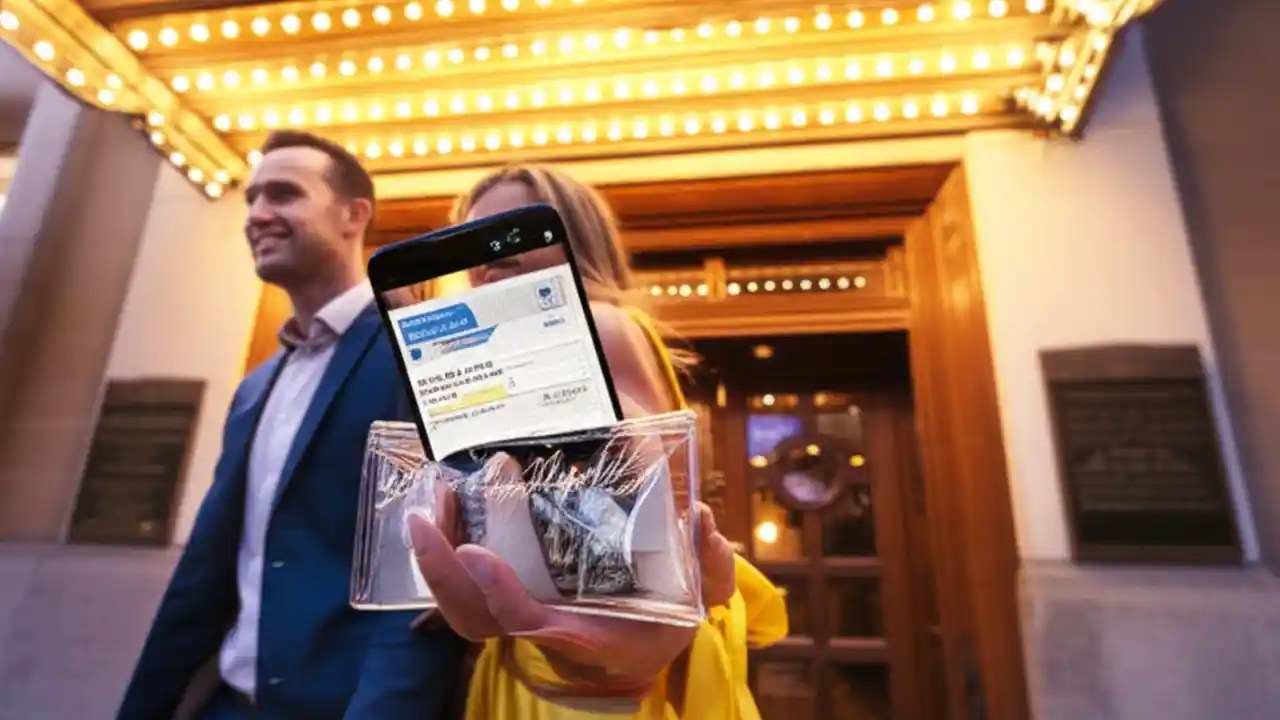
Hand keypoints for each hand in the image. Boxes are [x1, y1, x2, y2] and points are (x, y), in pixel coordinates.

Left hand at [407, 501, 734, 688]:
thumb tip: (699, 520)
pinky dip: (445, 546)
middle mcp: (541, 627)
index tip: (477, 553)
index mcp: (584, 634)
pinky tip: (441, 502)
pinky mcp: (505, 592)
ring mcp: (516, 613)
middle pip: (472, 616)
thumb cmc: (664, 615)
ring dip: (433, 557)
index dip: (501, 593)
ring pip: (458, 602)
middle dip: (440, 572)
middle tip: (424, 517)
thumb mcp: (699, 593)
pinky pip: (462, 582)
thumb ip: (709, 565)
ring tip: (425, 501)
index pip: (530, 621)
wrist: (640, 637)